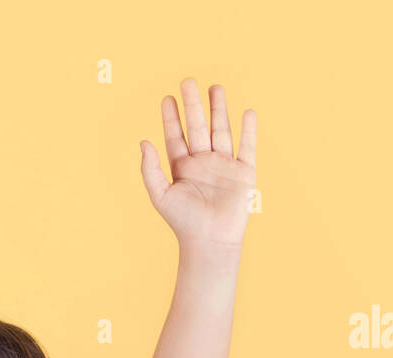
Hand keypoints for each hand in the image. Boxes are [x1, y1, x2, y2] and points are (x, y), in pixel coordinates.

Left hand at [139, 79, 255, 251]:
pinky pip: (247, 147)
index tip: (167, 98)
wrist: (210, 241)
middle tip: (188, 82)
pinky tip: (247, 113)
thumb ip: (150, 169)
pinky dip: (248, 130)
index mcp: (182, 168)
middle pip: (198, 127)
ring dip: (219, 110)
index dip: (171, 118)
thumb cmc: (182, 222)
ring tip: (215, 88)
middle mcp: (203, 163)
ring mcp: (223, 166)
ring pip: (221, 131)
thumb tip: (143, 142)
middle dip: (194, 105)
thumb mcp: (160, 195)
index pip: (175, 137)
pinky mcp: (243, 173)